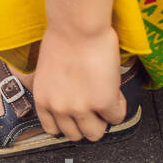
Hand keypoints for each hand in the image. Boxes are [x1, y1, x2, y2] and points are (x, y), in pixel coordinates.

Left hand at [30, 24, 126, 140]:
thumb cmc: (63, 37)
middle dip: (86, 123)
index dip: (68, 122)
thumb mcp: (49, 71)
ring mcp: (80, 108)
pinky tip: (116, 92)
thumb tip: (71, 96)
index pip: (53, 129)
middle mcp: (58, 108)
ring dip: (102, 120)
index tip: (77, 115)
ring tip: (106, 101)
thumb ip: (57, 90)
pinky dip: (119, 107)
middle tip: (95, 108)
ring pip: (95, 133)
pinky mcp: (102, 102)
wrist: (77, 27)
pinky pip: (116, 117)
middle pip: (75, 135)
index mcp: (43, 99)